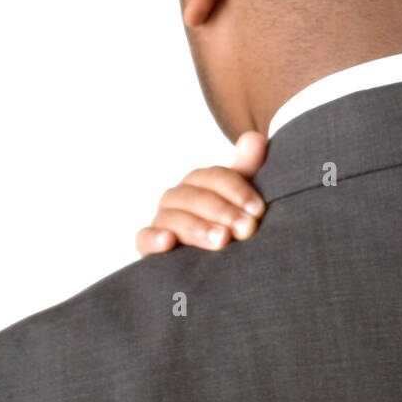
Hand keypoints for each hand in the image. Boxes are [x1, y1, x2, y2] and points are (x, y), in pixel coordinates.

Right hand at [136, 131, 267, 255]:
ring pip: (171, 217)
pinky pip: (143, 238)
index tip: (258, 210)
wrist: (220, 264)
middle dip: (222, 211)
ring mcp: (163, 220)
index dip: (237, 190)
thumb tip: (254, 138)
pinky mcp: (150, 246)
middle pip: (194, 196)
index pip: (214, 177)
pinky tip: (168, 242)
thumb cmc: (232, 226)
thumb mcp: (243, 199)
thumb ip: (248, 169)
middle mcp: (179, 197)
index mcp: (201, 183)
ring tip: (221, 240)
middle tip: (246, 229)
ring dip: (196, 227)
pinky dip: (153, 238)